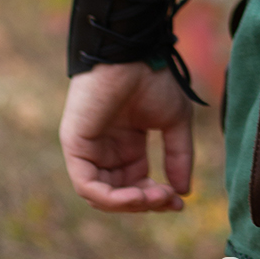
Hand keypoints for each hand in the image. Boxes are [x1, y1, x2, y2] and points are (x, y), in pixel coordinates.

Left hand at [60, 62, 193, 212]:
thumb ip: (179, 156)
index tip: (179, 203)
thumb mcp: (175, 121)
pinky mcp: (75, 146)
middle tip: (168, 200)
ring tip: (153, 197)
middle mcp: (105, 150)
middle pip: (120, 194)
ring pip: (102, 196)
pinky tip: (135, 195)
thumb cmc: (154, 78)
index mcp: (127, 144)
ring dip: (129, 204)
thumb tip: (184, 192)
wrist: (134, 55)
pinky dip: (110, 198)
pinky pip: (87, 185)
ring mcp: (88, 149)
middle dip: (145, 202)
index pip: (137, 183)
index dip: (156, 197)